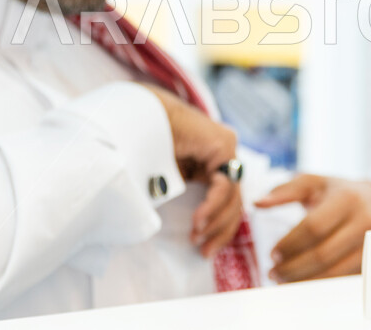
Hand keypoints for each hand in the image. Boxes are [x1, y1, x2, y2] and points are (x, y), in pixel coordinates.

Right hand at [143, 84, 242, 257]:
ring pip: (233, 196)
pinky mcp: (224, 145)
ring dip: (215, 222)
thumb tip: (193, 231)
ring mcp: (227, 148)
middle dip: (219, 231)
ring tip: (196, 238)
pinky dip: (213, 206)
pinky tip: (198, 221)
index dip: (218, 228)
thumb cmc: (146, 146)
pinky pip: (224, 185)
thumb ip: (186, 197)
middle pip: (234, 202)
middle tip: (203, 252)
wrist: (136, 118)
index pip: (227, 202)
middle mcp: (225, 155)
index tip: (203, 250)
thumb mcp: (171, 181)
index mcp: (214, 163)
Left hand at [254, 174, 370, 282]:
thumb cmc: (337, 192)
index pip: (314, 227)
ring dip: (305, 281)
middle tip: (273, 273)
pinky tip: (304, 283)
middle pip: (323, 254)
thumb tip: (257, 203)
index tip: (272, 253)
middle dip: (293, 267)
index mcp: (348, 199)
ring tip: (283, 280)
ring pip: (335, 273)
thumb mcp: (313, 183)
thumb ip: (284, 191)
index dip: (290, 244)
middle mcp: (365, 222)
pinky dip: (321, 285)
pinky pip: (344, 280)